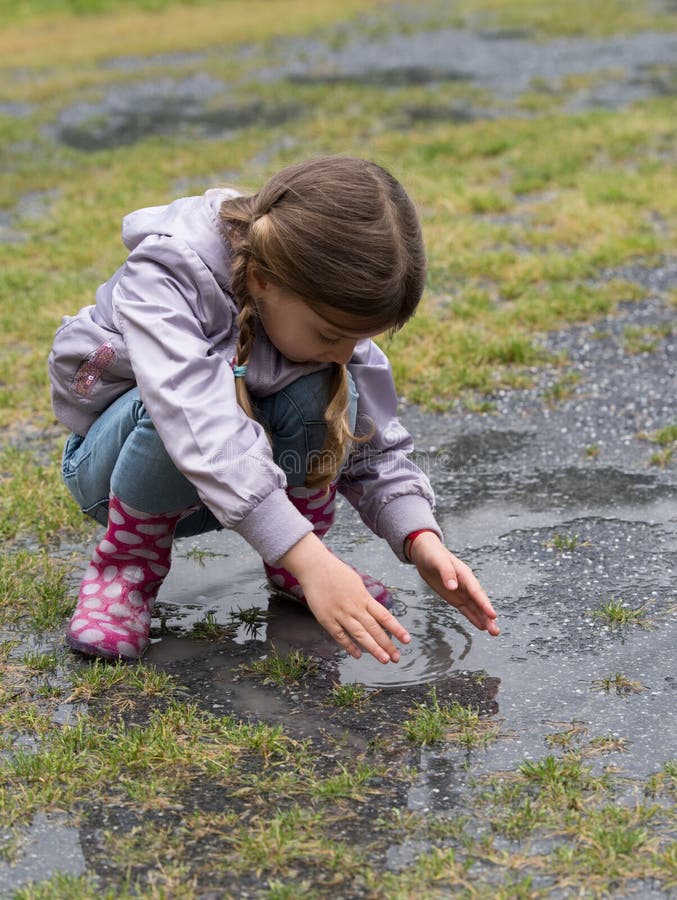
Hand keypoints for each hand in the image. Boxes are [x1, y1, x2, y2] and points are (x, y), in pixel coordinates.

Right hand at [278, 533, 410, 662]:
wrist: (315, 567)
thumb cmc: (336, 572)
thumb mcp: (357, 582)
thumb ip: (365, 599)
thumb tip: (374, 612)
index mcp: (364, 597)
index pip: (384, 616)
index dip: (396, 629)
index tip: (407, 640)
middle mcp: (355, 607)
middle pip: (374, 629)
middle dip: (387, 644)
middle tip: (396, 658)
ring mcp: (341, 614)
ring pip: (359, 635)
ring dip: (373, 648)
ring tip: (384, 659)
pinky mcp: (326, 619)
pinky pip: (340, 635)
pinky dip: (349, 646)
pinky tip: (357, 655)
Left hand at [408, 532, 498, 635]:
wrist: (425, 552)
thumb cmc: (433, 553)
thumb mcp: (438, 561)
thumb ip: (446, 573)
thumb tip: (453, 586)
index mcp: (465, 574)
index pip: (476, 591)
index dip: (484, 603)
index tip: (492, 615)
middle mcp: (466, 585)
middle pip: (479, 602)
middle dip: (488, 617)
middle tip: (495, 631)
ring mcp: (461, 592)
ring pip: (475, 608)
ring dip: (484, 620)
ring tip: (494, 633)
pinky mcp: (454, 597)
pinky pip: (466, 609)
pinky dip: (474, 618)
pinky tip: (481, 627)